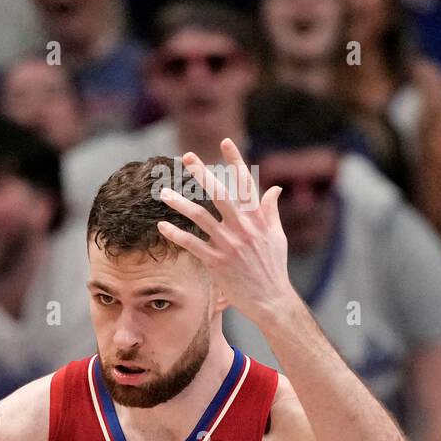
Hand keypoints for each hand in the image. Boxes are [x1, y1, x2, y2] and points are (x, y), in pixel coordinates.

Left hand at [155, 139, 295, 323]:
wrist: (271, 299)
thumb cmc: (274, 267)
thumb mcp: (277, 236)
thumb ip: (271, 211)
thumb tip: (275, 188)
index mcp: (258, 218)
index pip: (246, 183)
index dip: (236, 160)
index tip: (225, 141)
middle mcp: (243, 228)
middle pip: (220, 194)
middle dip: (202, 173)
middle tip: (186, 157)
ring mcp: (229, 245)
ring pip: (201, 217)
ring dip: (180, 203)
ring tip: (163, 192)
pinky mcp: (217, 262)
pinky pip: (192, 244)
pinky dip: (176, 235)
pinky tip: (162, 226)